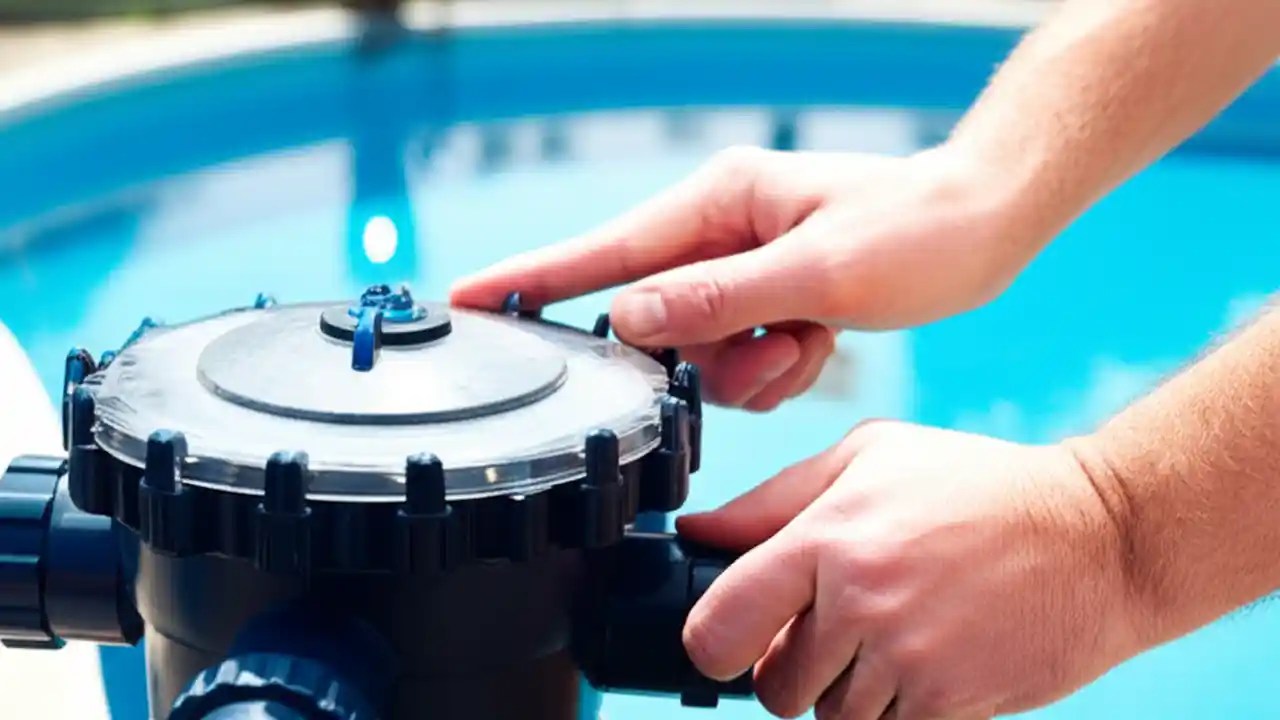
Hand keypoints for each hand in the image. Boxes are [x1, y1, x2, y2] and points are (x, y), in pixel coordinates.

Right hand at [451, 145, 1037, 411]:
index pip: (605, 252)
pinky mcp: (770, 297)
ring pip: (701, 353)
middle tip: (783, 344)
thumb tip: (630, 321)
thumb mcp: (819, 272)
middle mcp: (721, 232)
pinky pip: (741, 359)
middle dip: (710, 357)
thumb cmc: (918, 230)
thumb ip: (719, 300)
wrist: (987, 223)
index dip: (532, 280)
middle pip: (658, 322)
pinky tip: (821, 340)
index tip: (465, 300)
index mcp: (718, 204)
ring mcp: (744, 267)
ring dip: (754, 368)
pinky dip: (779, 368)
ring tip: (813, 339)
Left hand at [676, 420, 1143, 719]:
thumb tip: (696, 532)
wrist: (1097, 535)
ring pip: (833, 718)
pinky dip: (899, 712)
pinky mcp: (952, 704)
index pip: (719, 625)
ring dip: (850, 692)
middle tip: (837, 631)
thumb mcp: (868, 459)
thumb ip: (771, 502)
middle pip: (774, 689)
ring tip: (895, 637)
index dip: (712, 645)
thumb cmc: (975, 487)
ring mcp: (908, 660)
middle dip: (794, 668)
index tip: (730, 641)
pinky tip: (929, 661)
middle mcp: (860, 604)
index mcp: (827, 538)